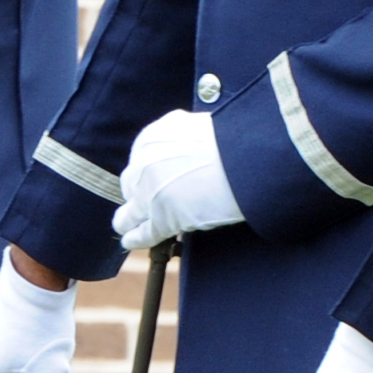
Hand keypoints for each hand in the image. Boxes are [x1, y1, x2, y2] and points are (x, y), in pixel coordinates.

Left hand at [112, 107, 242, 250]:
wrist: (244, 160)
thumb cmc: (234, 143)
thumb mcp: (198, 131)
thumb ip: (182, 144)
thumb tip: (184, 159)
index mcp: (152, 137)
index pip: (141, 158)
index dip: (148, 172)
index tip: (154, 179)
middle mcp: (144, 163)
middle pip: (130, 184)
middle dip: (139, 192)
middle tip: (150, 200)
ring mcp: (149, 193)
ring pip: (129, 212)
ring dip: (130, 219)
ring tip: (127, 226)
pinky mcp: (161, 218)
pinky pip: (143, 233)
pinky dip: (136, 238)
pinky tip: (130, 241)